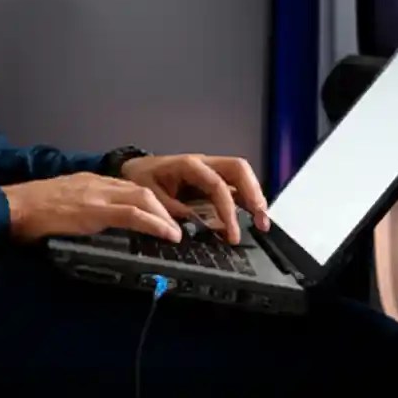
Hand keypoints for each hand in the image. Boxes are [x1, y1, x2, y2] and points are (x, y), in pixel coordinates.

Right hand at [2, 172, 182, 243]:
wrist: (13, 207)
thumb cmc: (31, 211)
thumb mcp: (63, 205)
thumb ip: (82, 210)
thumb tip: (95, 226)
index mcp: (91, 182)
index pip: (129, 187)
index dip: (151, 203)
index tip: (164, 217)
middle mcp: (98, 183)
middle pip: (142, 189)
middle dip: (165, 208)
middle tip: (179, 227)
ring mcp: (97, 194)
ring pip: (143, 197)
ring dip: (164, 216)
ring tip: (176, 233)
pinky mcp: (94, 209)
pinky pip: (132, 214)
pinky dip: (154, 223)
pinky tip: (167, 235)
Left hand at [119, 154, 269, 243]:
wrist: (135, 168)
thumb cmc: (142, 177)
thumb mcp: (148, 193)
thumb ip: (168, 207)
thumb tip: (190, 222)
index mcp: (187, 165)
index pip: (216, 184)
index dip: (227, 210)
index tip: (231, 233)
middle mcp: (203, 164)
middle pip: (239, 169)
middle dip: (254, 193)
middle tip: (261, 220)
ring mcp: (210, 169)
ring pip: (241, 175)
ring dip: (255, 196)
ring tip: (262, 221)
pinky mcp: (212, 178)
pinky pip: (234, 185)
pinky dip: (245, 199)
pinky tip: (251, 215)